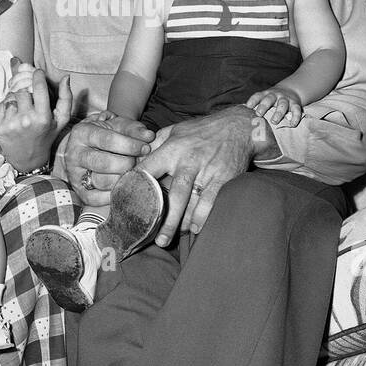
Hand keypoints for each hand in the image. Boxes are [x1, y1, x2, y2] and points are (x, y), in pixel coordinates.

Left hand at [0, 63, 72, 170]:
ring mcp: (12, 124)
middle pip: (22, 90)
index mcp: (43, 117)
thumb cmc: (46, 136)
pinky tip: (13, 116)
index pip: (38, 87)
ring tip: (22, 109)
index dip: (37, 76)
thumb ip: (66, 97)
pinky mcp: (0, 127)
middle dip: (26, 91)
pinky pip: (1, 105)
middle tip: (29, 98)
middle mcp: (27, 120)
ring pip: (11, 97)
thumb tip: (65, 77)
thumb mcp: (60, 120)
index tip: (37, 73)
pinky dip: (6, 106)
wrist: (28, 159)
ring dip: (15, 98)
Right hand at [63, 111, 154, 204]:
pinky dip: (111, 196)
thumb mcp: (118, 126)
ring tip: (131, 174)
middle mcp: (74, 153)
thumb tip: (149, 136)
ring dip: (122, 180)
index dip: (130, 145)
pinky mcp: (78, 191)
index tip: (146, 148)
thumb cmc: (106, 134)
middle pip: (104, 163)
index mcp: (82, 133)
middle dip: (127, 164)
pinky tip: (122, 187)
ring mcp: (74, 173)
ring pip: (101, 182)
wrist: (87, 147)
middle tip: (137, 162)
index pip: (108, 140)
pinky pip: (95, 199)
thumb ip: (134, 129)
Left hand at [139, 106, 256, 242]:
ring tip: (170, 238)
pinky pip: (211, 202)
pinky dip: (203, 217)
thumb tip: (135, 158)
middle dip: (165, 219)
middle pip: (175, 195)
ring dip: (182, 223)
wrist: (238, 126)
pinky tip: (195, 228)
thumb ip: (154, 144)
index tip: (127, 203)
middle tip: (156, 239)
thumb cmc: (201, 130)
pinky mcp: (223, 179)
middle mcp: (189, 162)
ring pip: (193, 203)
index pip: (148, 169)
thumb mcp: (174, 130)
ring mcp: (207, 171)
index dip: (136, 186)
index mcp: (172, 149)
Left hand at [247, 86, 303, 128]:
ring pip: (282, 104)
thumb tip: (243, 120)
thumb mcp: (265, 99)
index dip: (253, 100)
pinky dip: (295, 117)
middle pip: (269, 99)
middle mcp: (275, 95)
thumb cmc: (273, 100)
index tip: (248, 106)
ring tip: (274, 121)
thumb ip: (257, 107)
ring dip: (278, 112)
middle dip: (264, 106)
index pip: (258, 96)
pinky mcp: (295, 103)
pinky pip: (296, 110)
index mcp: (266, 94)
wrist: (291, 90)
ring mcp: (285, 99)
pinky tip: (292, 124)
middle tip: (259, 114)